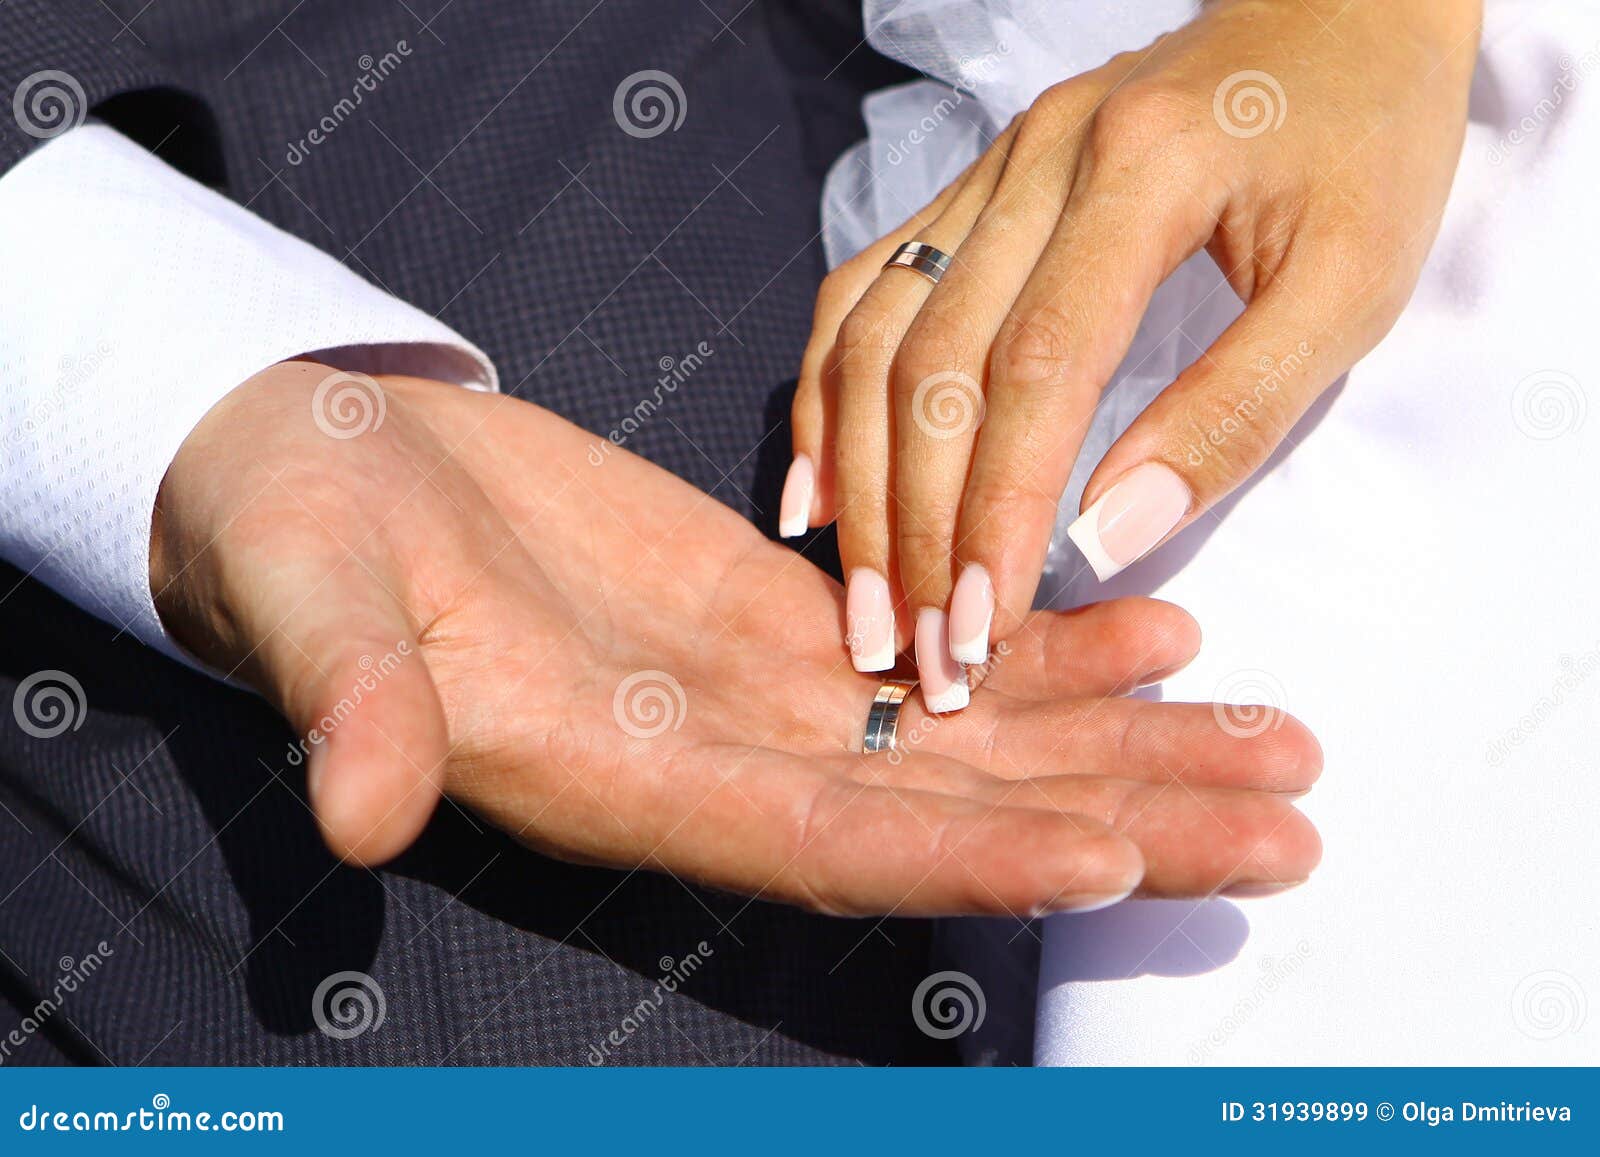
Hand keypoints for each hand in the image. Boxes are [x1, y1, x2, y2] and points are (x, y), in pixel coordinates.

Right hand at [151, 360, 1320, 913]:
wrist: (332, 475)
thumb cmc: (303, 539)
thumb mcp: (310, 602)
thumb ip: (352, 700)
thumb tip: (354, 807)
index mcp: (623, 775)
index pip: (818, 841)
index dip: (957, 854)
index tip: (1104, 855)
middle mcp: (721, 758)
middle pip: (948, 812)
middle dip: (1118, 823)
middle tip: (1283, 824)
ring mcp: (764, 691)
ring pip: (975, 738)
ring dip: (1128, 744)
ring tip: (1272, 744)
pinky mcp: (776, 615)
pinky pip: (943, 645)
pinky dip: (1057, 645)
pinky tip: (1159, 636)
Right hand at [785, 0, 1479, 701]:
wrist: (1338, 12)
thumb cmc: (1366, 148)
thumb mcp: (1349, 289)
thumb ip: (1232, 412)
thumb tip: (1108, 537)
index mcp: (1141, 173)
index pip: (1036, 366)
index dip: (995, 506)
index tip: (985, 623)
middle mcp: (1038, 158)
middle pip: (930, 359)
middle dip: (913, 519)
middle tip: (912, 645)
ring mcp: (991, 165)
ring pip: (875, 328)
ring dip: (854, 473)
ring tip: (857, 590)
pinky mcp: (971, 185)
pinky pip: (867, 287)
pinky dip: (830, 392)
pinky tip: (820, 482)